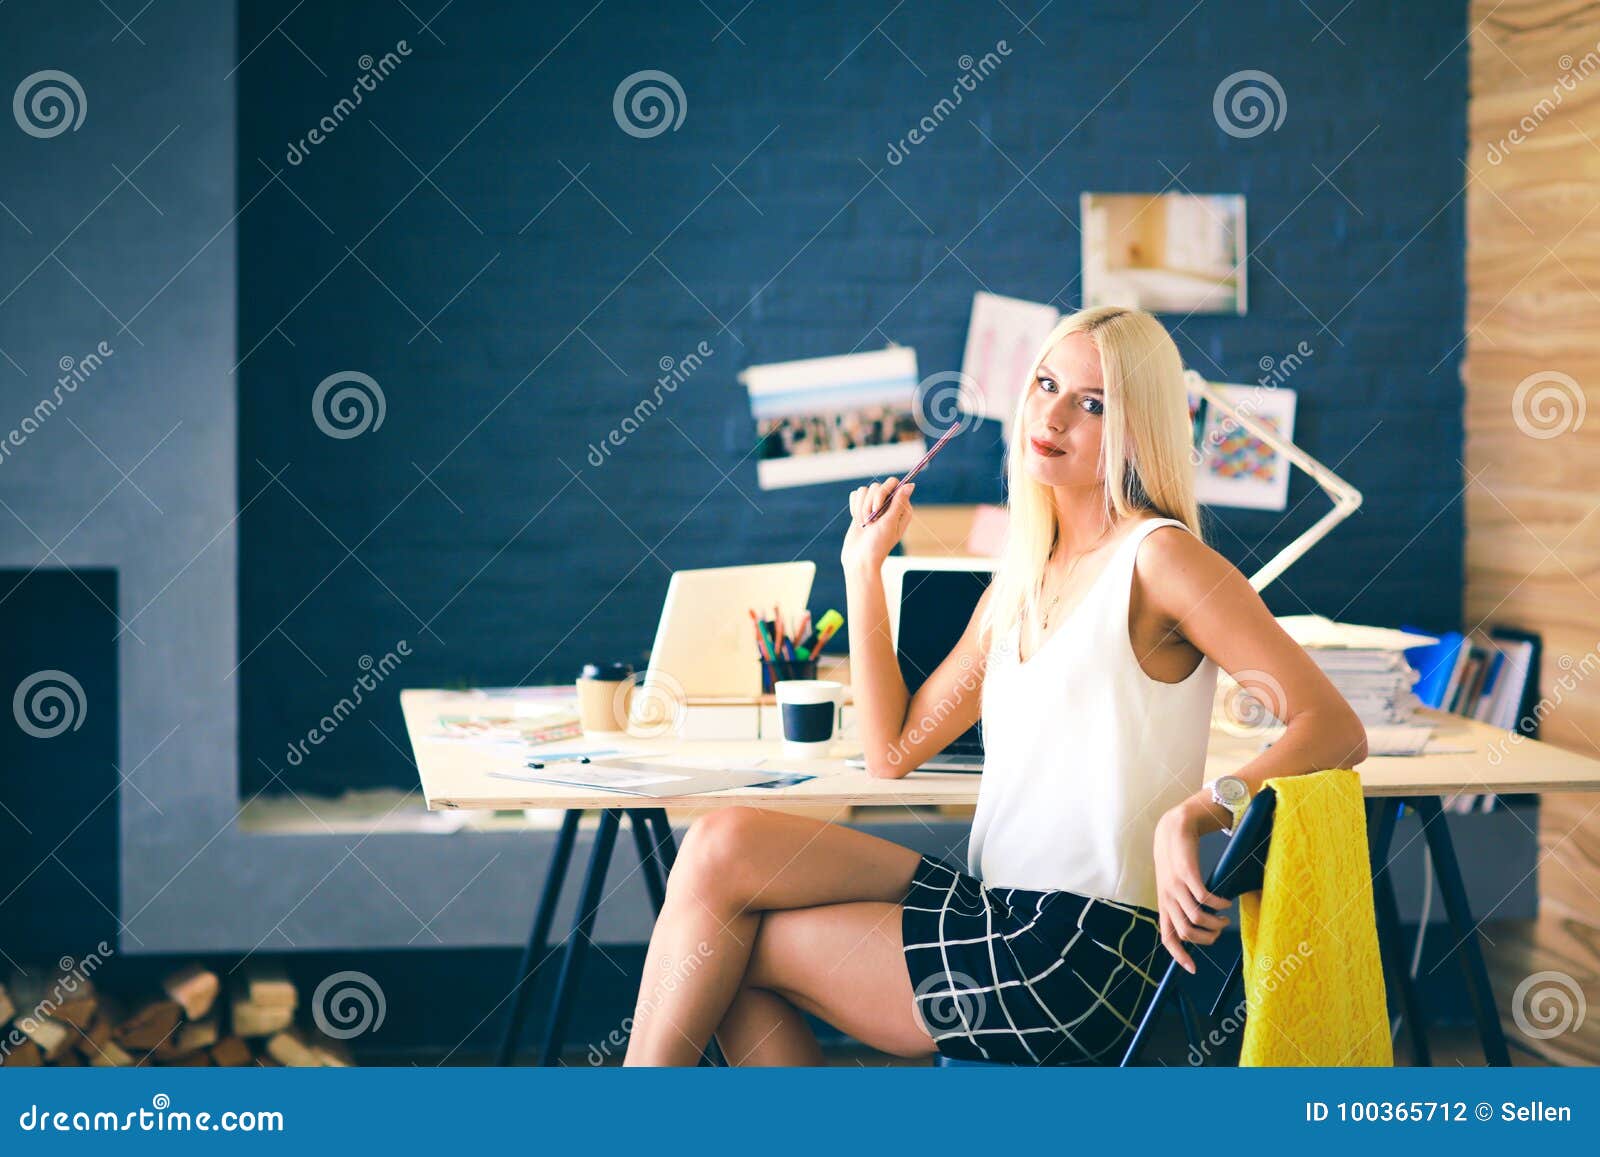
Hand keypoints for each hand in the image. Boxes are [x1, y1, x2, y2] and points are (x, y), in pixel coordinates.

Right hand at [841, 477, 914, 575]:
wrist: (859, 559)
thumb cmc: (878, 544)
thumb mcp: (890, 523)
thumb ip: (898, 503)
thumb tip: (910, 484)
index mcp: (901, 508)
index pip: (892, 484)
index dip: (883, 493)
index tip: (877, 509)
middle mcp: (889, 505)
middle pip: (876, 486)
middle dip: (870, 503)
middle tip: (870, 521)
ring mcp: (874, 506)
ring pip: (864, 490)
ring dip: (861, 508)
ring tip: (864, 524)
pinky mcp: (861, 508)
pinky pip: (855, 495)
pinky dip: (854, 508)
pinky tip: (857, 521)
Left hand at [1153, 804, 1231, 974]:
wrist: (1172, 829)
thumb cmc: (1175, 861)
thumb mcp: (1172, 886)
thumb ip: (1181, 904)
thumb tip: (1199, 924)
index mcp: (1164, 904)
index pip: (1167, 938)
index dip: (1179, 956)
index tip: (1193, 969)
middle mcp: (1167, 898)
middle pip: (1186, 932)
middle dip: (1207, 939)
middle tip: (1220, 932)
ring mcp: (1176, 886)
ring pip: (1197, 917)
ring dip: (1216, 923)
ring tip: (1226, 918)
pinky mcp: (1187, 873)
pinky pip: (1205, 897)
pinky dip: (1219, 904)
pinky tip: (1226, 902)